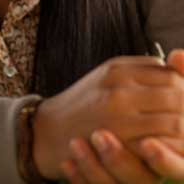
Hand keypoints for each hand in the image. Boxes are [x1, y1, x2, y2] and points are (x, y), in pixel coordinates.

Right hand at [58, 49, 183, 182]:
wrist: (48, 132)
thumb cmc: (81, 104)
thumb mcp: (105, 76)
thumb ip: (136, 70)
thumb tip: (169, 68)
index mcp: (118, 68)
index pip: (168, 73)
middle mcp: (120, 87)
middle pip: (176, 92)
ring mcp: (120, 114)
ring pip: (175, 119)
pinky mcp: (120, 141)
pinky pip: (161, 142)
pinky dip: (175, 147)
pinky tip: (175, 149)